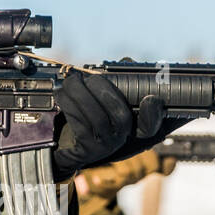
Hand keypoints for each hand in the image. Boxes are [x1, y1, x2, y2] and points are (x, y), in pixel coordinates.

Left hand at [52, 73, 176, 178]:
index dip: (153, 115)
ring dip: (80, 95)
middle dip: (104, 91)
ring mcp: (105, 147)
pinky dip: (70, 107)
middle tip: (86, 77)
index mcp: (131, 125)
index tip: (150, 99)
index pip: (150, 124)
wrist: (61, 143)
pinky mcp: (87, 152)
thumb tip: (127, 62)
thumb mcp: (101, 98)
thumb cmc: (84, 115)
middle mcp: (122, 139)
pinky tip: (61, 96)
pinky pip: (81, 128)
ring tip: (69, 82)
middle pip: (122, 117)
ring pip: (98, 119)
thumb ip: (117, 82)